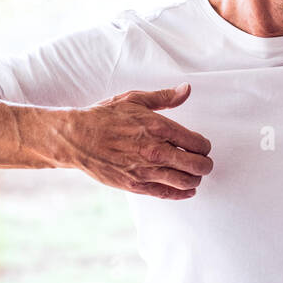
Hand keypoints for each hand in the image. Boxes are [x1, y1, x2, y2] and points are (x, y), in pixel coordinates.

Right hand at [58, 82, 212, 199]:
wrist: (76, 138)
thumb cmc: (104, 117)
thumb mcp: (134, 99)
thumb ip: (164, 97)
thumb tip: (186, 89)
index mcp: (159, 127)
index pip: (198, 143)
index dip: (205, 146)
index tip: (202, 146)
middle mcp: (156, 150)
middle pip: (197, 165)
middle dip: (206, 165)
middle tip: (204, 162)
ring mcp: (146, 170)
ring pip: (185, 181)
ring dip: (196, 179)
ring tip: (194, 175)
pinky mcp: (135, 185)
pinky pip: (167, 193)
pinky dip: (182, 193)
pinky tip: (187, 190)